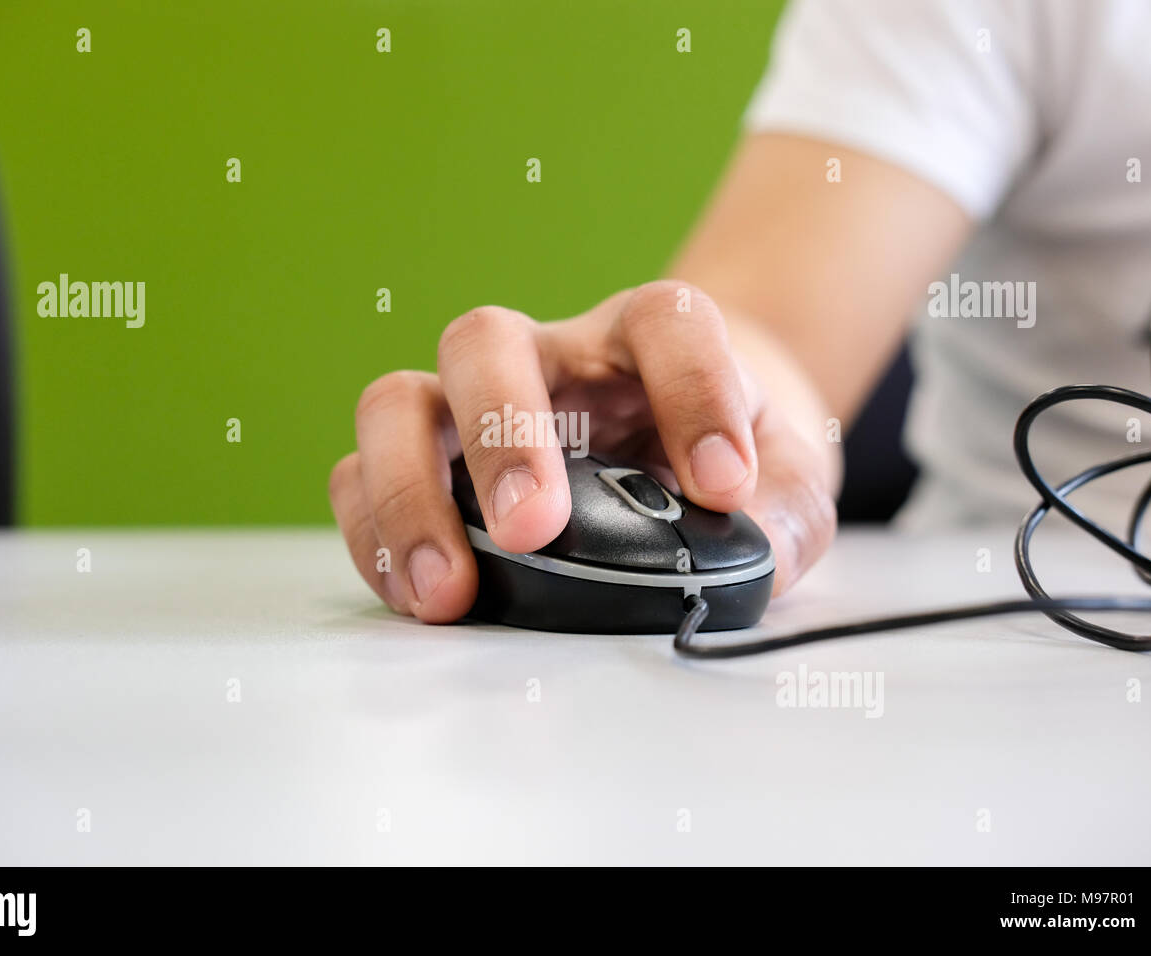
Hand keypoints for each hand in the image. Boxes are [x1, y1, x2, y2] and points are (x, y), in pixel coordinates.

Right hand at [328, 280, 836, 621]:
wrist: (687, 435)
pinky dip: (376, 535)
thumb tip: (755, 563)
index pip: (664, 323)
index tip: (725, 484)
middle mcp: (547, 359)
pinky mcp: (429, 463)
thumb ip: (788, 512)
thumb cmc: (729, 448)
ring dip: (409, 493)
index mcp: (644, 337)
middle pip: (484, 342)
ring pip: (398, 404)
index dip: (693, 390)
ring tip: (449, 588)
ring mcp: (473, 406)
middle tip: (533, 528)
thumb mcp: (786, 476)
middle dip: (500, 435)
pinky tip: (420, 593)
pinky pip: (362, 476)